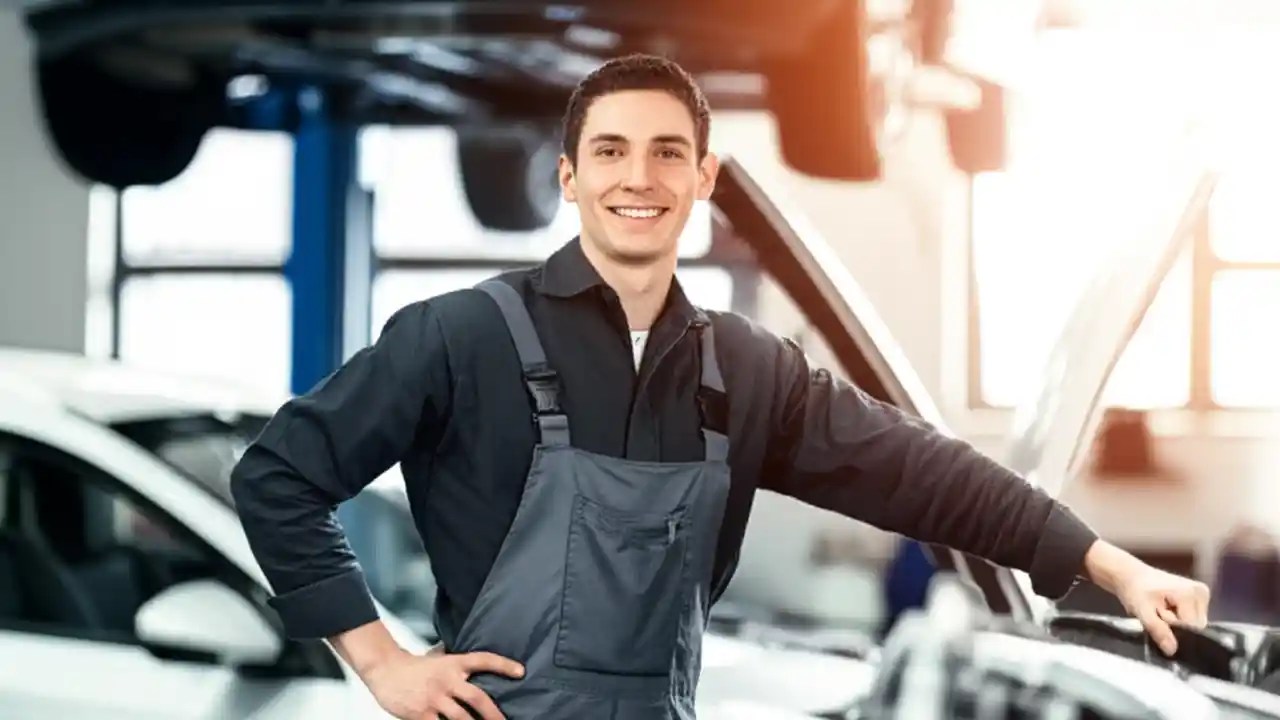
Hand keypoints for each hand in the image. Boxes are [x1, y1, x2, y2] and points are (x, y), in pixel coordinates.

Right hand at [361, 647, 524, 719]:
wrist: (385, 669)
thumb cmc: (414, 666)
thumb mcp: (437, 658)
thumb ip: (455, 664)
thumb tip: (475, 664)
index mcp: (452, 664)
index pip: (483, 660)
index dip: (503, 665)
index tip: (520, 672)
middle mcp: (446, 680)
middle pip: (477, 698)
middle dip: (494, 714)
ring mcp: (434, 698)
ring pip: (461, 718)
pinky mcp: (420, 714)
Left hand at [1115, 564, 1210, 655]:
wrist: (1130, 575)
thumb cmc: (1135, 591)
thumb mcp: (1142, 611)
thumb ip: (1158, 630)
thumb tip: (1172, 651)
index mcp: (1192, 594)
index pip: (1191, 628)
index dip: (1174, 630)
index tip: (1157, 619)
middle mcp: (1202, 592)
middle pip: (1195, 627)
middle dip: (1177, 628)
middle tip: (1157, 615)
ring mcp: (1202, 594)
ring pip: (1194, 625)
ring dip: (1178, 624)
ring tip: (1160, 612)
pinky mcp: (1199, 597)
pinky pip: (1192, 618)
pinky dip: (1179, 619)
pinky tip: (1167, 610)